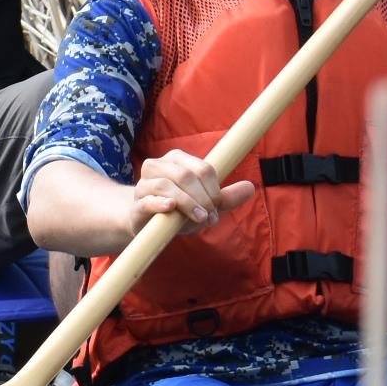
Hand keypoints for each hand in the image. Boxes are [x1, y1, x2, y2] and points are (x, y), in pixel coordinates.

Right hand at [129, 150, 255, 234]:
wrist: (146, 225)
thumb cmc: (178, 211)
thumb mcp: (203, 204)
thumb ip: (225, 198)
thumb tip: (251, 187)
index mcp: (177, 160)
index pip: (202, 168)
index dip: (214, 188)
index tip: (217, 207)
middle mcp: (158, 165)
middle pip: (185, 175)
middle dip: (202, 198)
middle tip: (210, 217)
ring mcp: (144, 183)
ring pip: (165, 185)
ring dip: (187, 203)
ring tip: (200, 219)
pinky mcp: (136, 203)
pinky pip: (147, 199)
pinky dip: (160, 203)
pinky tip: (171, 208)